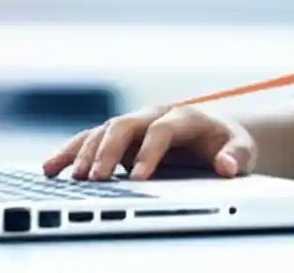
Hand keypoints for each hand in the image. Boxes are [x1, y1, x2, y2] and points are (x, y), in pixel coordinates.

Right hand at [41, 105, 256, 181]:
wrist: (219, 131)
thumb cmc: (228, 142)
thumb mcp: (242, 149)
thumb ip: (236, 156)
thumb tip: (225, 166)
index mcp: (184, 116)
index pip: (161, 130)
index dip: (149, 152)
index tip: (139, 178)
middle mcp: (155, 114)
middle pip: (125, 126)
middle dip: (108, 151)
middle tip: (95, 178)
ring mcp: (136, 122)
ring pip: (104, 131)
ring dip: (84, 151)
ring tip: (67, 175)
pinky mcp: (122, 135)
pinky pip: (92, 139)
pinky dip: (71, 151)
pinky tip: (51, 167)